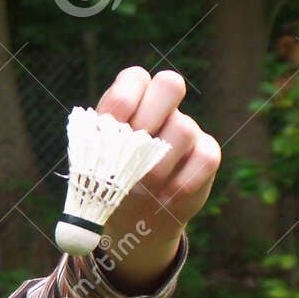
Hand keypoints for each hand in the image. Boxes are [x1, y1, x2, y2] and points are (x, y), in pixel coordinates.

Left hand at [96, 66, 221, 264]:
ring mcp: (187, 129)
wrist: (131, 219)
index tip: (108, 126)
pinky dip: (183, 182)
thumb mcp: (93, 167)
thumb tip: (103, 143)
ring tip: (141, 188)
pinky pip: (206, 157)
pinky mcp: (205, 154)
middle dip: (149, 116)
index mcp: (131, 104)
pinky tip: (164, 199)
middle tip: (131, 151)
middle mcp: (162, 110)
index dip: (124, 98)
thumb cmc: (108, 184)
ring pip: (184, 128)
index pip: (135, 78)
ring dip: (158, 164)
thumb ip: (95, 150)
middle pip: (170, 83)